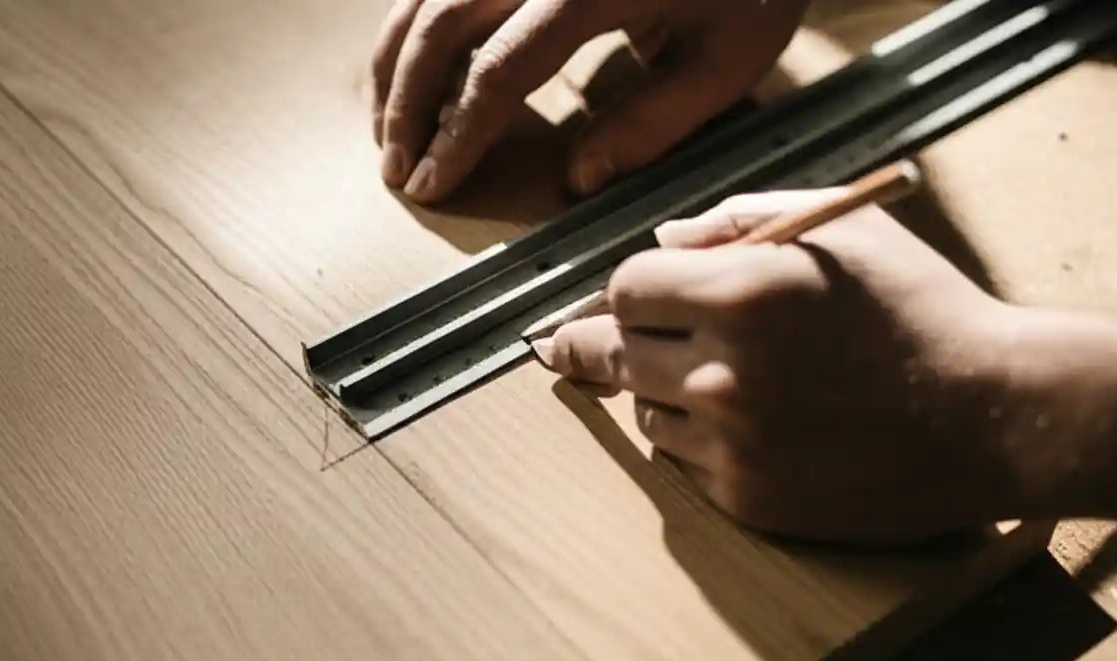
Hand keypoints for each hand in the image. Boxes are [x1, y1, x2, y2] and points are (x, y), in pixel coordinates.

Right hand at [371, 0, 807, 202]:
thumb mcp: (728, 58)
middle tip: (396, 168)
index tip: (431, 184)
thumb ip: (654, 122)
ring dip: (396, 59)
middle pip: (441, 21)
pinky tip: (411, 65)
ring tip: (387, 127)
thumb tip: (578, 179)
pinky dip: (415, 20)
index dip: (457, 133)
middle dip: (406, 101)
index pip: (499, 69)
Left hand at [531, 191, 1033, 542]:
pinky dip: (704, 442)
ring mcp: (733, 443)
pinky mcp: (749, 498)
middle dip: (604, 343)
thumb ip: (739, 218)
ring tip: (723, 380)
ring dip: (663, 393)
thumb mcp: (841, 227)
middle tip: (579, 346)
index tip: (636, 297)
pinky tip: (758, 425)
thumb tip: (663, 240)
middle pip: (611, 354)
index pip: (623, 288)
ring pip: (645, 413)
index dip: (629, 288)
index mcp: (741, 292)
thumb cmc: (921, 309)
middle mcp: (722, 371)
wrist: (994, 416)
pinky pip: (686, 464)